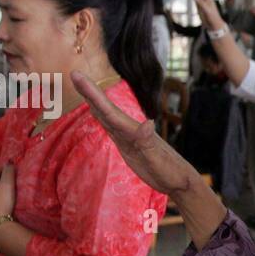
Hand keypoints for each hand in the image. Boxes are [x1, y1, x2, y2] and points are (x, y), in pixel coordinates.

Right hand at [73, 70, 198, 196]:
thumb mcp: (159, 160)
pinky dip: (101, 117)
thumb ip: (150, 143)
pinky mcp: (128, 145)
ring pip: (106, 115)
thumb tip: (148, 123)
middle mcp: (130, 130)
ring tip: (81, 85)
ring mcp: (128, 137)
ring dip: (93, 101)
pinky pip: (110, 127)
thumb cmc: (171, 172)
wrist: (180, 181)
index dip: (93, 94)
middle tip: (74, 74)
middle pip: (105, 108)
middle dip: (90, 92)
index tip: (78, 76)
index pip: (108, 110)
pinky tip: (95, 111)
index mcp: (133, 131)